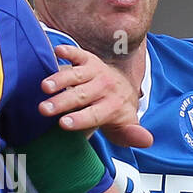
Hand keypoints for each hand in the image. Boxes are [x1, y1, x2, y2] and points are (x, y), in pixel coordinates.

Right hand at [39, 43, 153, 147]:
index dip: (79, 119)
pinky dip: (68, 51)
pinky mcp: (88, 59)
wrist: (122, 86)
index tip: (63, 124)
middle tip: (44, 109)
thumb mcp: (125, 128)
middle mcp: (104, 87)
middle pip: (81, 96)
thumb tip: (148, 141)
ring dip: (60, 79)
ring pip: (76, 75)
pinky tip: (57, 51)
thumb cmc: (116, 113)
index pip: (94, 114)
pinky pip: (78, 53)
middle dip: (62, 102)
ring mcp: (95, 72)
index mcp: (112, 106)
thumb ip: (132, 135)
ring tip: (44, 86)